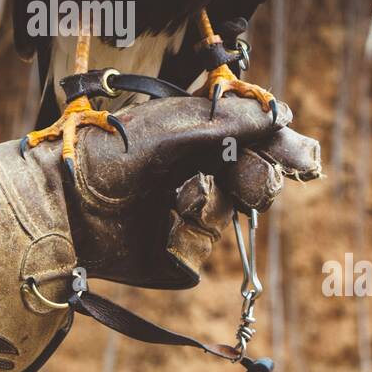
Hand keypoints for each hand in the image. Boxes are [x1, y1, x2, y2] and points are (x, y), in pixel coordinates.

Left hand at [62, 95, 320, 288]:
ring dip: (207, 208)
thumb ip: (232, 121)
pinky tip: (158, 226)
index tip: (306, 160)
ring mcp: (186, 218)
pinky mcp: (173, 256)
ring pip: (229, 221)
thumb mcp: (176, 127)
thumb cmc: (114, 153)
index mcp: (199, 138)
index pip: (257, 142)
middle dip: (256, 181)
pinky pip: (199, 252)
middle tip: (248, 181)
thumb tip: (283, 115)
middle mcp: (197, 176)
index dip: (282, 150)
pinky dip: (183, 238)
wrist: (64, 203)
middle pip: (257, 184)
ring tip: (173, 199)